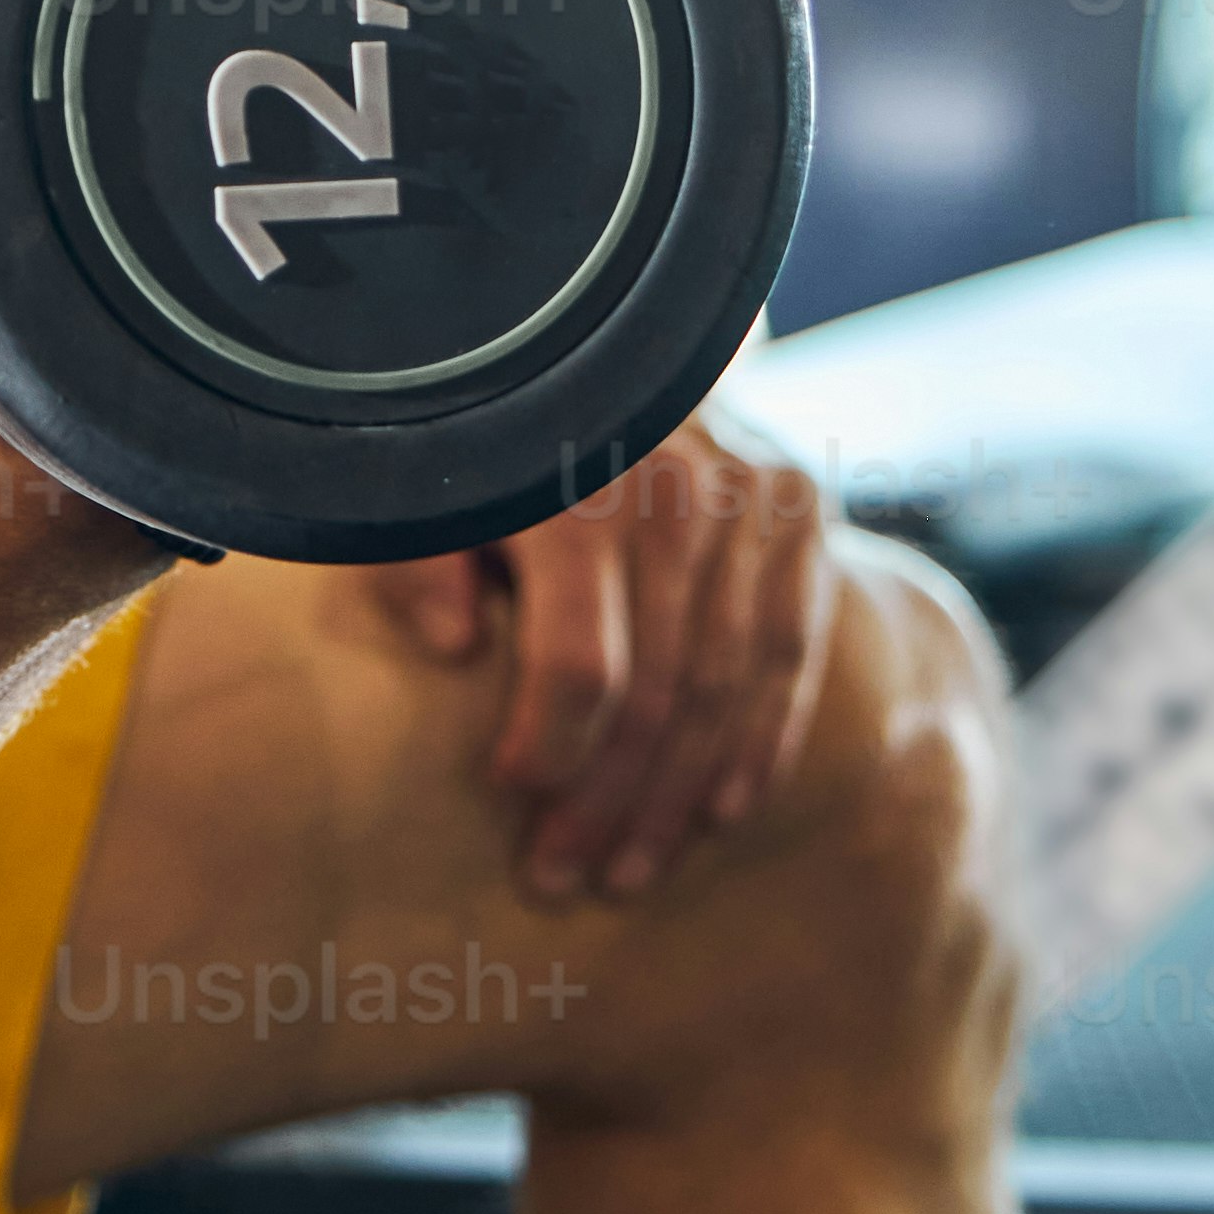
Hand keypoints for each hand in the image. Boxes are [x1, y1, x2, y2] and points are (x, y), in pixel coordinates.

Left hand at [363, 428, 831, 904]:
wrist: (582, 335)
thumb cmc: (480, 434)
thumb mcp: (419, 480)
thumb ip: (415, 558)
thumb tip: (454, 645)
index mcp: (574, 486)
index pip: (582, 663)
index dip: (549, 746)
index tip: (509, 797)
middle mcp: (677, 485)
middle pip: (658, 688)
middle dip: (607, 801)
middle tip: (562, 878)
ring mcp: (751, 494)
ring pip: (725, 683)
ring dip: (678, 795)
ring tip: (630, 870)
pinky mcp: (798, 505)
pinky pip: (788, 649)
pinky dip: (761, 738)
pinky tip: (722, 811)